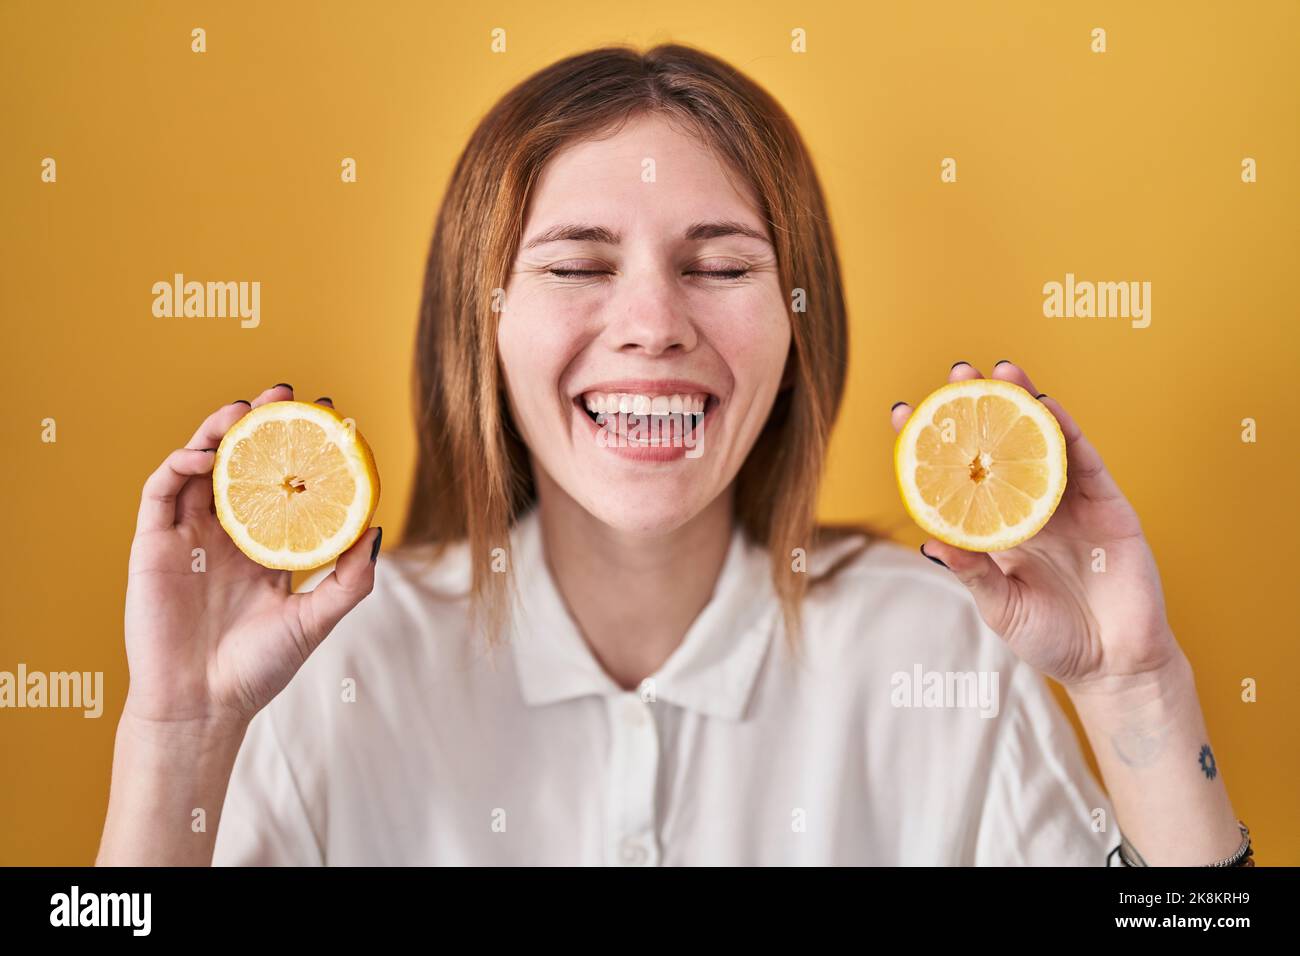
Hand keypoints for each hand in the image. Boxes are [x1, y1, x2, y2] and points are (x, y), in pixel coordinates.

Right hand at [123, 384, 380, 732]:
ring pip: (198, 465)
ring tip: (245, 408)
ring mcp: (186, 537)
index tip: (328, 419)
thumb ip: (349, 578)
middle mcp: (224, 535)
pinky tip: (205, 454)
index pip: (281, 482)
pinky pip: (161, 491)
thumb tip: (377, 527)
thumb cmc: (259, 668)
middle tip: (286, 394)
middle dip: (260, 423)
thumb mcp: (316, 617)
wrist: (204, 706)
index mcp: (263, 547)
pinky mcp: (152, 545)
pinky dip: (179, 464)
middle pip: (239, 462)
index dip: (299, 448)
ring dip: (217, 431)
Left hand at [890, 361, 1181, 690]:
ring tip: (1001, 370)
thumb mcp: (999, 606)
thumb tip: (928, 542)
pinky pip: (1084, 459)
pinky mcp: (1108, 505)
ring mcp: (1071, 502)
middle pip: (1001, 445)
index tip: (902, 412)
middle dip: (979, 407)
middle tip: (957, 373)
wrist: (1113, 667)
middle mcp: (1032, 506)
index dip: (934, 443)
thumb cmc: (1051, 638)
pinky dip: (1066, 428)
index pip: (960, 475)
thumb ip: (971, 572)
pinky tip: (1046, 403)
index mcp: (998, 527)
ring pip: (1043, 440)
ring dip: (1024, 402)